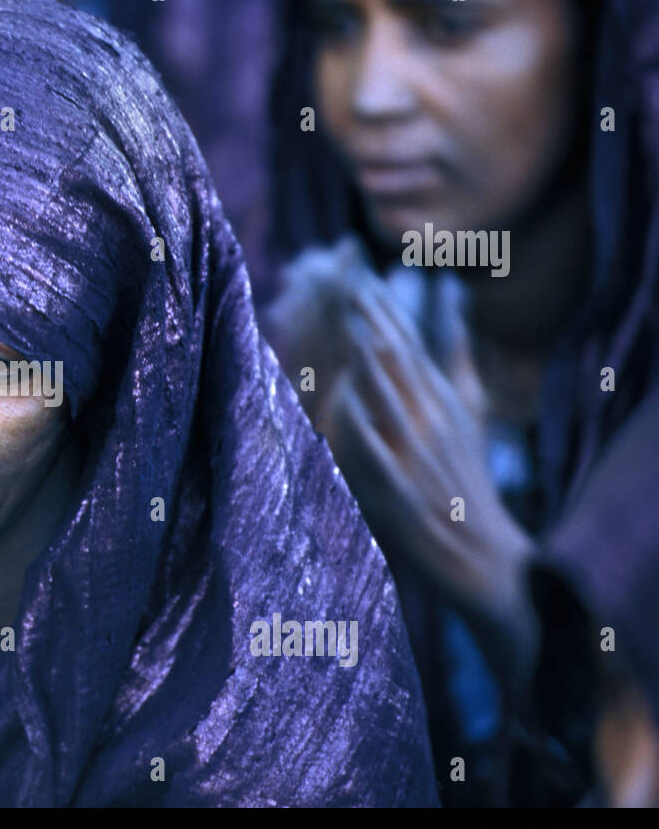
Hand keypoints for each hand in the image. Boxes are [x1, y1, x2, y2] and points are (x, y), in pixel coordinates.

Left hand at [320, 281, 538, 689]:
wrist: (481, 549)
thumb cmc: (468, 475)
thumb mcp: (471, 410)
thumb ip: (459, 357)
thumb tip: (455, 304)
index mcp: (441, 399)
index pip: (409, 347)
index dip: (385, 314)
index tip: (361, 280)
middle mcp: (430, 421)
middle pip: (398, 367)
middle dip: (374, 327)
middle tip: (349, 289)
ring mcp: (416, 454)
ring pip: (391, 403)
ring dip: (373, 369)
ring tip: (355, 333)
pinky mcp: (400, 490)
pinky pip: (379, 456)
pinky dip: (366, 432)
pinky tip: (347, 409)